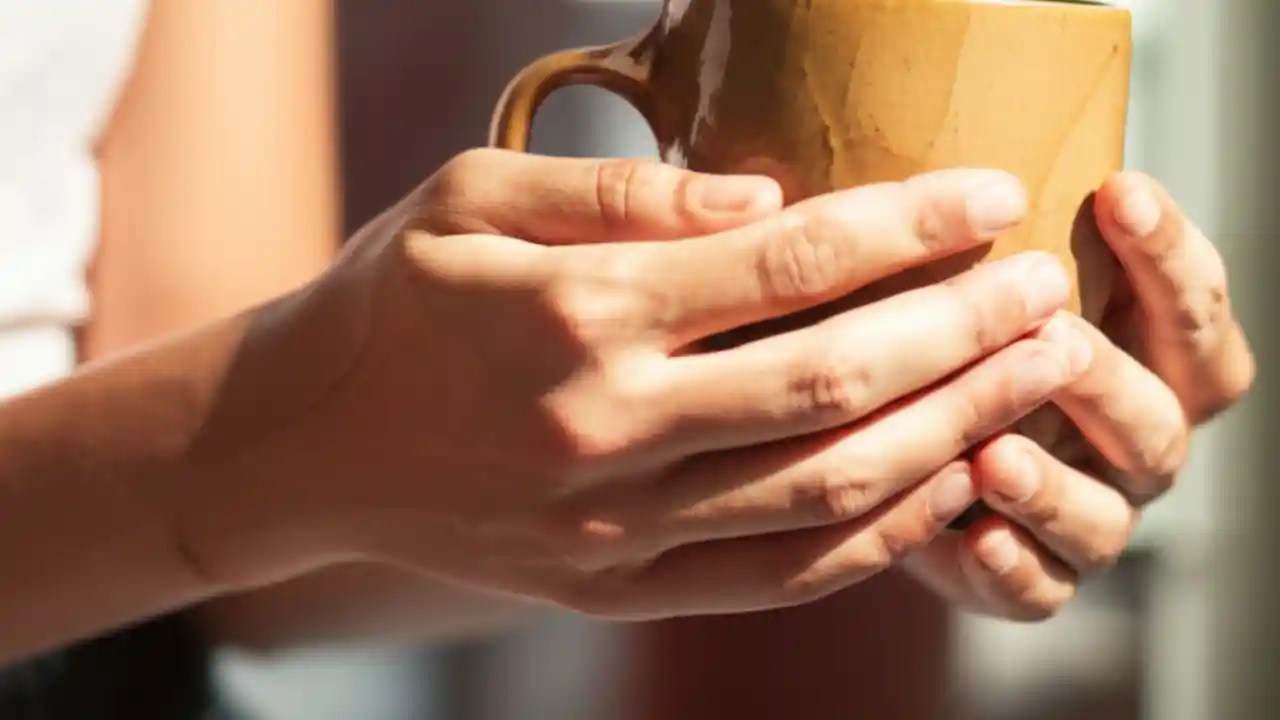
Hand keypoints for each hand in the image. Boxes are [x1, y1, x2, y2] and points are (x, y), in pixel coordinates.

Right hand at [185, 149, 1089, 619]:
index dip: (908, 225)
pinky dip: (879, 531)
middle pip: (835, 380)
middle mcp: (606, 427)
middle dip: (965, 330)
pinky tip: (947, 477)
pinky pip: (780, 572)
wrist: (308, 446)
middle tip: (1049, 291)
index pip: (786, 264)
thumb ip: (616, 191)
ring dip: (952, 426)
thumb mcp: (468, 198)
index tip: (993, 197)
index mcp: (575, 312)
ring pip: (826, 486)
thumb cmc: (392, 301)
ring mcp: (616, 526)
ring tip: (1035, 377)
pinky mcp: (615, 588)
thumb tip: (763, 197)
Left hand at [904, 173, 1255, 619]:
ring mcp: (1089, 516)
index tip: (1120, 191)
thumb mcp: (965, 290)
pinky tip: (971, 538)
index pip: (1195, 313)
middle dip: (1109, 379)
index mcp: (1142, 361)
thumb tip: (955, 166)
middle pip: (1164, 418)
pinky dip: (1012, 568)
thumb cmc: (938, 346)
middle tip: (1049, 340)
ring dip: (1054, 485)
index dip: (1171, 258)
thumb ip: (987, 250)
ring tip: (993, 455)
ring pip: (1105, 516)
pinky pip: (1042, 592)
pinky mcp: (1033, 580)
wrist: (884, 448)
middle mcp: (1130, 442)